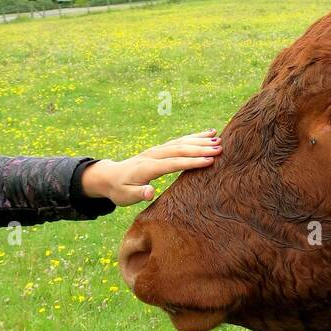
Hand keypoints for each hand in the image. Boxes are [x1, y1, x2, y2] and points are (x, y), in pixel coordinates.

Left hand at [80, 131, 222, 205]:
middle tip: (220, 149)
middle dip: (201, 148)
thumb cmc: (120, 190)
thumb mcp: (125, 196)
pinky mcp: (161, 149)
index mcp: (147, 167)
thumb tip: (150, 192)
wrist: (110, 176)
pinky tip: (209, 133)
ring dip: (200, 141)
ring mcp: (158, 150)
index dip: (191, 161)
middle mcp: (154, 155)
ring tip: (219, 140)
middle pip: (180, 149)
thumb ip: (138, 194)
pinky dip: (195, 136)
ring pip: (181, 142)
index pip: (172, 163)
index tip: (209, 161)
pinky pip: (180, 141)